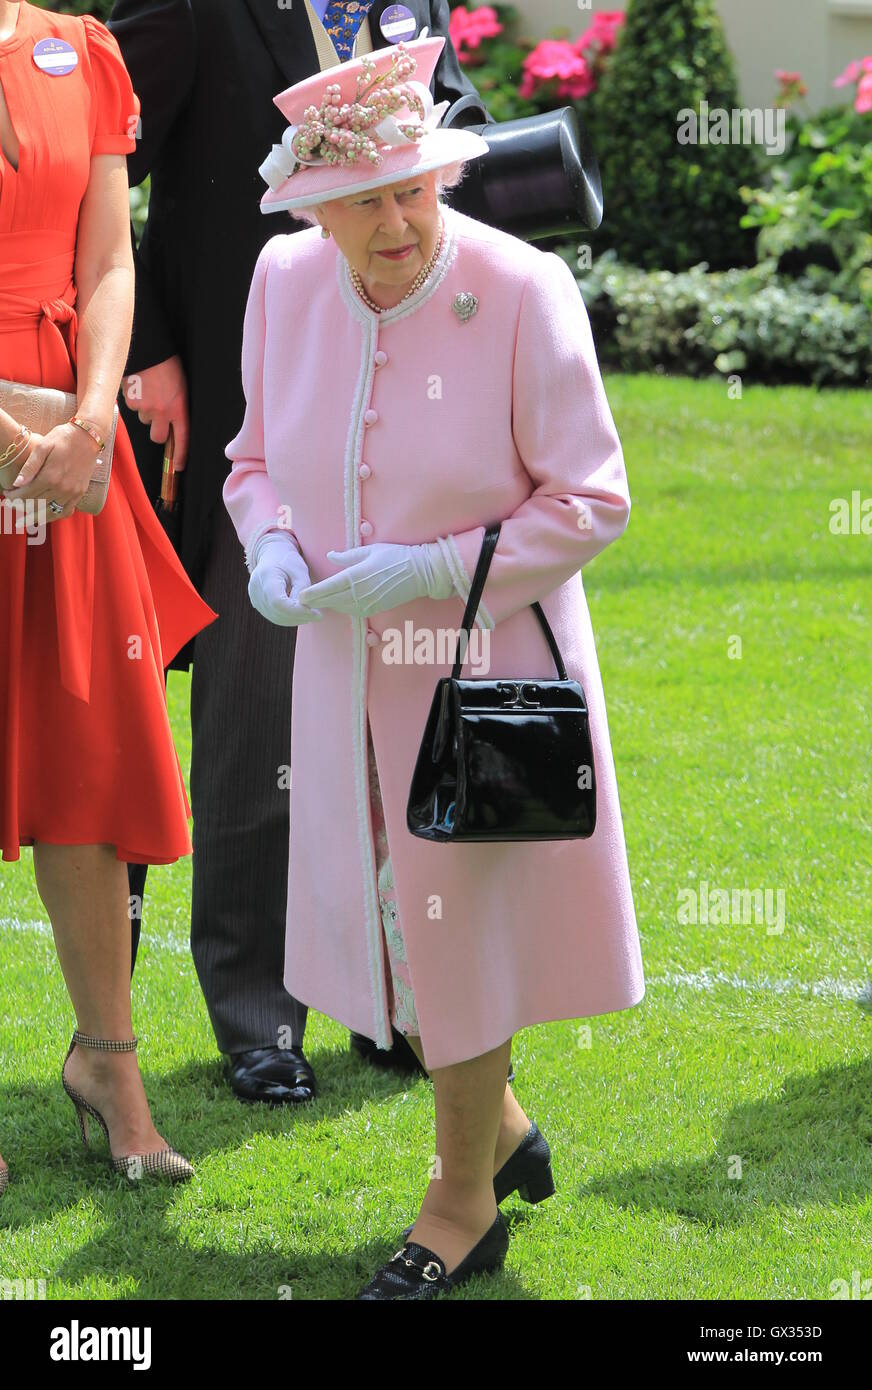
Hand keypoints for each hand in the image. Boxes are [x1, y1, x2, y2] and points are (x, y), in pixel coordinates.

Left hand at [2, 424, 102, 519]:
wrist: (87, 437)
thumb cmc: (63, 438)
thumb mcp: (43, 447)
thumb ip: (30, 467)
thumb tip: (17, 483)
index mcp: (50, 476)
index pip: (26, 494)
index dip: (14, 497)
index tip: (7, 495)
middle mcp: (61, 488)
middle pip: (36, 505)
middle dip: (20, 507)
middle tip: (11, 506)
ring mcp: (72, 492)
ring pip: (50, 512)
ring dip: (36, 517)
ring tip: (25, 520)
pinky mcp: (79, 493)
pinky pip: (66, 511)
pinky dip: (54, 516)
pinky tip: (46, 516)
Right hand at [122, 354, 189, 470]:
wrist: (148, 348)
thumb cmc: (168, 365)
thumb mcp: (182, 387)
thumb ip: (178, 407)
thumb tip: (174, 422)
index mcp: (179, 408)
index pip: (182, 439)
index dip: (181, 455)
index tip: (179, 466)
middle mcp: (162, 412)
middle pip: (158, 437)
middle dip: (158, 431)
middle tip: (159, 417)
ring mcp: (144, 408)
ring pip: (145, 420)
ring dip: (147, 412)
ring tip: (150, 392)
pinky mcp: (130, 402)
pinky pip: (133, 409)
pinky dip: (136, 401)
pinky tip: (140, 387)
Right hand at [248, 532, 323, 626]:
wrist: (271, 556)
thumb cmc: (287, 561)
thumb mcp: (300, 571)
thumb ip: (302, 590)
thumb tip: (306, 610)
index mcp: (266, 576)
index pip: (279, 602)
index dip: (298, 611)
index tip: (316, 614)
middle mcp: (256, 589)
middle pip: (278, 612)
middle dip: (300, 616)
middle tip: (317, 616)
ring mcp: (255, 598)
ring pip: (276, 618)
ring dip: (295, 619)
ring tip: (310, 614)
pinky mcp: (257, 604)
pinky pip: (274, 617)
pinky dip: (289, 618)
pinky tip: (300, 614)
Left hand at [299, 541, 452, 618]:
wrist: (420, 573)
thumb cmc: (395, 556)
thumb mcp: (370, 551)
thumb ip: (348, 556)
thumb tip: (330, 556)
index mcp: (356, 576)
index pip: (328, 588)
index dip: (312, 593)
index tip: (301, 596)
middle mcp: (359, 593)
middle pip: (331, 601)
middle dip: (316, 601)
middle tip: (302, 601)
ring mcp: (367, 604)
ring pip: (340, 607)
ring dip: (329, 604)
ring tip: (317, 600)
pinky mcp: (373, 610)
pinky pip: (352, 610)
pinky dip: (342, 606)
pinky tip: (338, 601)